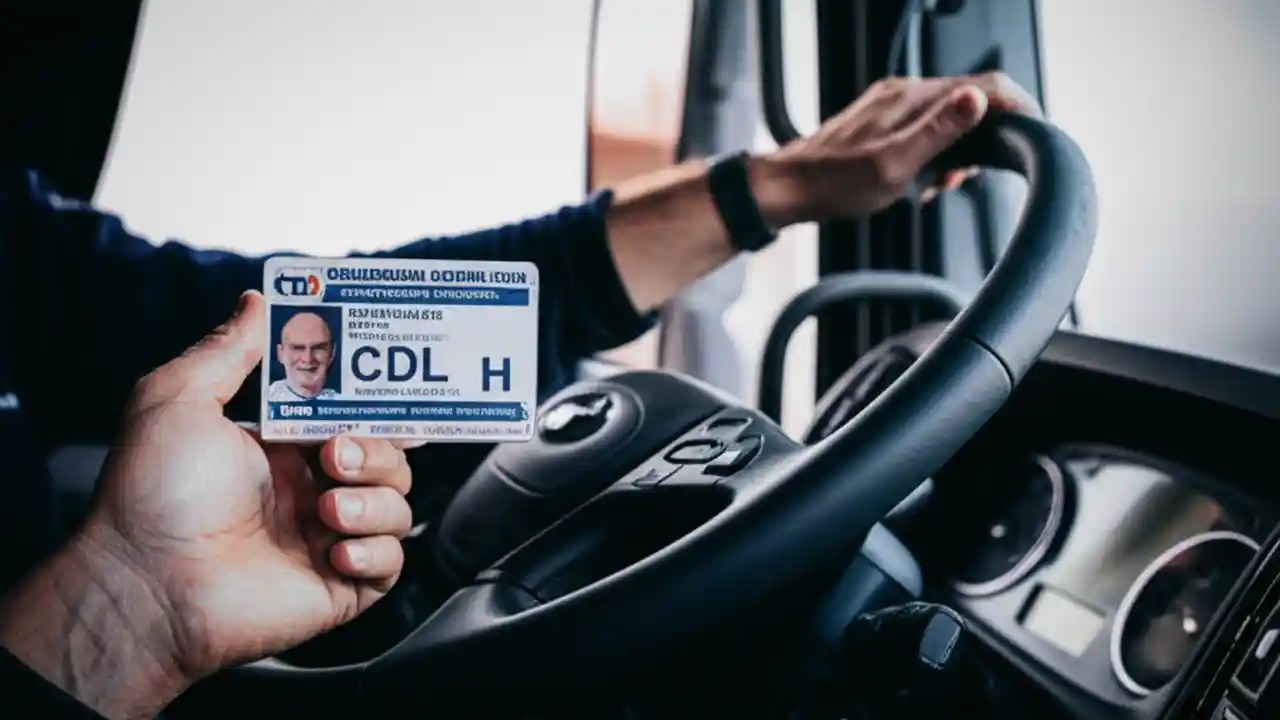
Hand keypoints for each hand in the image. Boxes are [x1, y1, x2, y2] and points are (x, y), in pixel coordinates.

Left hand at [0, 290, 413, 717]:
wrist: (146, 585)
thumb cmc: (151, 494)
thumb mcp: (179, 398)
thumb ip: (228, 348)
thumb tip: (257, 300)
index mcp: (281, 449)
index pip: (352, 416)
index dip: (374, 404)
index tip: (387, 389)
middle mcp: (309, 492)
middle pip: (389, 457)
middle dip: (377, 450)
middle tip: (334, 455)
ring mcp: (326, 540)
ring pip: (398, 506)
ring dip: (375, 501)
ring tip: (328, 509)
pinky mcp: (339, 588)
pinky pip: (390, 562)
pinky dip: (374, 551)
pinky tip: (334, 550)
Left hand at [752, 71, 1042, 225]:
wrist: (786, 190)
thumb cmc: (833, 185)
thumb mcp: (894, 165)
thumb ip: (940, 131)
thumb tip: (979, 97)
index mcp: (912, 98)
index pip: (986, 84)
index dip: (1018, 106)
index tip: (1034, 133)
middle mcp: (904, 94)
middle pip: (970, 102)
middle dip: (983, 140)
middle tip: (964, 180)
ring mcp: (892, 106)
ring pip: (948, 118)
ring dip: (957, 152)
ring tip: (937, 186)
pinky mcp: (881, 122)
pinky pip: (925, 129)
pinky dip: (935, 154)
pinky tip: (919, 182)